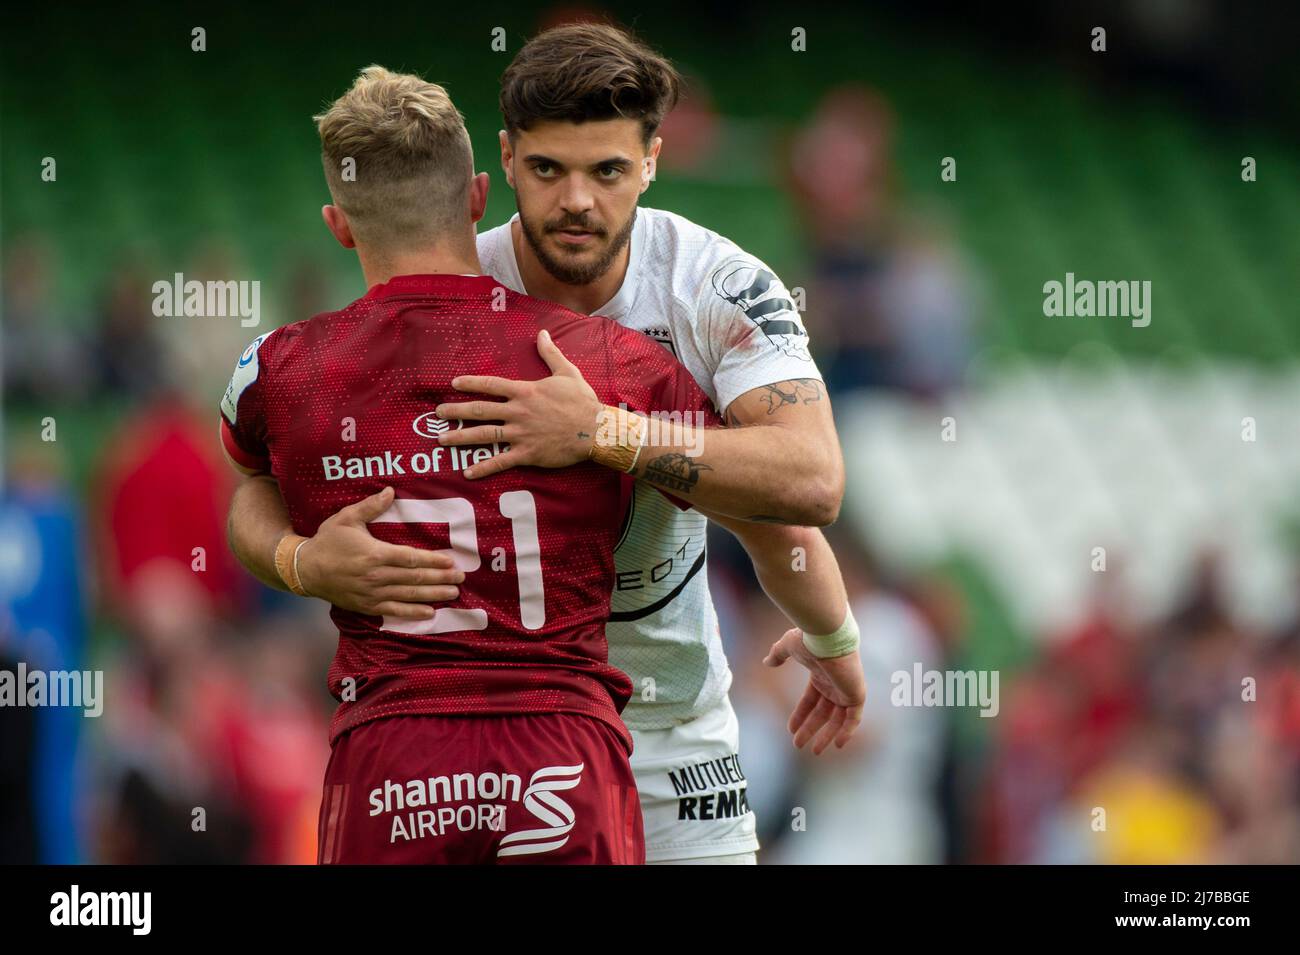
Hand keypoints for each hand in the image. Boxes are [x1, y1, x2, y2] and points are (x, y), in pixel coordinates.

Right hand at [295, 487, 463, 618]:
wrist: (305, 569)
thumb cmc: (328, 541)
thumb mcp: (347, 518)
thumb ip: (370, 506)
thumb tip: (390, 490)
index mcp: (375, 554)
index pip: (411, 558)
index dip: (433, 561)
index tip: (451, 561)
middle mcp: (376, 576)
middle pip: (415, 578)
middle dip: (441, 578)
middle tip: (461, 577)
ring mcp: (372, 594)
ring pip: (409, 595)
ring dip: (433, 595)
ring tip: (453, 593)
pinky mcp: (367, 606)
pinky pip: (394, 611)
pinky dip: (413, 613)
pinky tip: (430, 613)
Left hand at [434, 329, 602, 478]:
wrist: (595, 430)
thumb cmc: (582, 401)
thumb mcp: (567, 372)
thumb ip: (550, 354)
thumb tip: (542, 333)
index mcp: (525, 391)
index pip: (491, 385)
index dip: (470, 383)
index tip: (454, 383)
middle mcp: (518, 412)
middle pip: (480, 410)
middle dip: (456, 411)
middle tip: (438, 413)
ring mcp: (521, 434)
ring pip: (484, 435)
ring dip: (461, 437)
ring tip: (442, 438)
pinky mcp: (527, 453)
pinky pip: (500, 462)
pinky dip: (483, 467)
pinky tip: (467, 472)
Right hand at [764, 627, 865, 753]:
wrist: (828, 636)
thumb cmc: (808, 640)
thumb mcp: (787, 647)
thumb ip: (778, 655)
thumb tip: (767, 662)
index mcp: (821, 675)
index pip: (810, 701)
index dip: (801, 715)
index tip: (790, 729)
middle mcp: (834, 684)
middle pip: (822, 713)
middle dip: (810, 729)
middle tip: (799, 746)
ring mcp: (846, 690)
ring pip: (837, 719)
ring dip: (826, 736)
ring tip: (814, 751)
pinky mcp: (856, 694)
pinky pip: (854, 719)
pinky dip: (847, 732)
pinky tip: (837, 745)